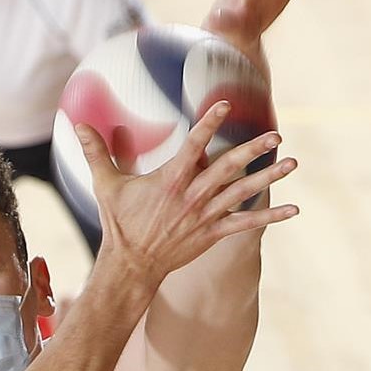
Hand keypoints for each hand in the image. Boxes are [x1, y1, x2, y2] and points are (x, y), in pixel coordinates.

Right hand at [74, 102, 297, 280]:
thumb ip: (96, 153)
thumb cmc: (119, 224)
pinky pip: (247, 224)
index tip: (226, 105)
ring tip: (292, 162)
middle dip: (254, 149)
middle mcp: (193, 196)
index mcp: (171, 180)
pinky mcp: (213, 233)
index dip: (210, 123)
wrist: (132, 265)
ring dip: (269, 178)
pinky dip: (271, 217)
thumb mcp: (105, 186)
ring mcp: (206, 216)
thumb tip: (77, 124)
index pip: (194, 145)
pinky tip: (293, 210)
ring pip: (243, 192)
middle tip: (277, 131)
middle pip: (228, 167)